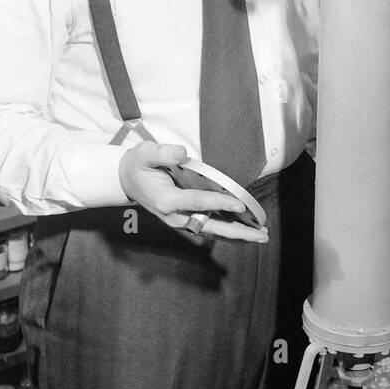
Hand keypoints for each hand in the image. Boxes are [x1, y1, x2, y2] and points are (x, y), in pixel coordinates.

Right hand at [118, 141, 268, 243]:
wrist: (128, 180)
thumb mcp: (145, 153)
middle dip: (237, 231)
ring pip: (212, 230)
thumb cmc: (139, 165)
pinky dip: (227, 232)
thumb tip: (182, 154)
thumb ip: (162, 153)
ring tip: (260, 235)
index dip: (220, 203)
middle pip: (210, 226)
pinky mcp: (185, 220)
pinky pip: (209, 228)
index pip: (198, 202)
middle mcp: (175, 215)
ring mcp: (180, 220)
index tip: (240, 204)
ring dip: (236, 235)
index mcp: (167, 200)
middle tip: (261, 233)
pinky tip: (245, 233)